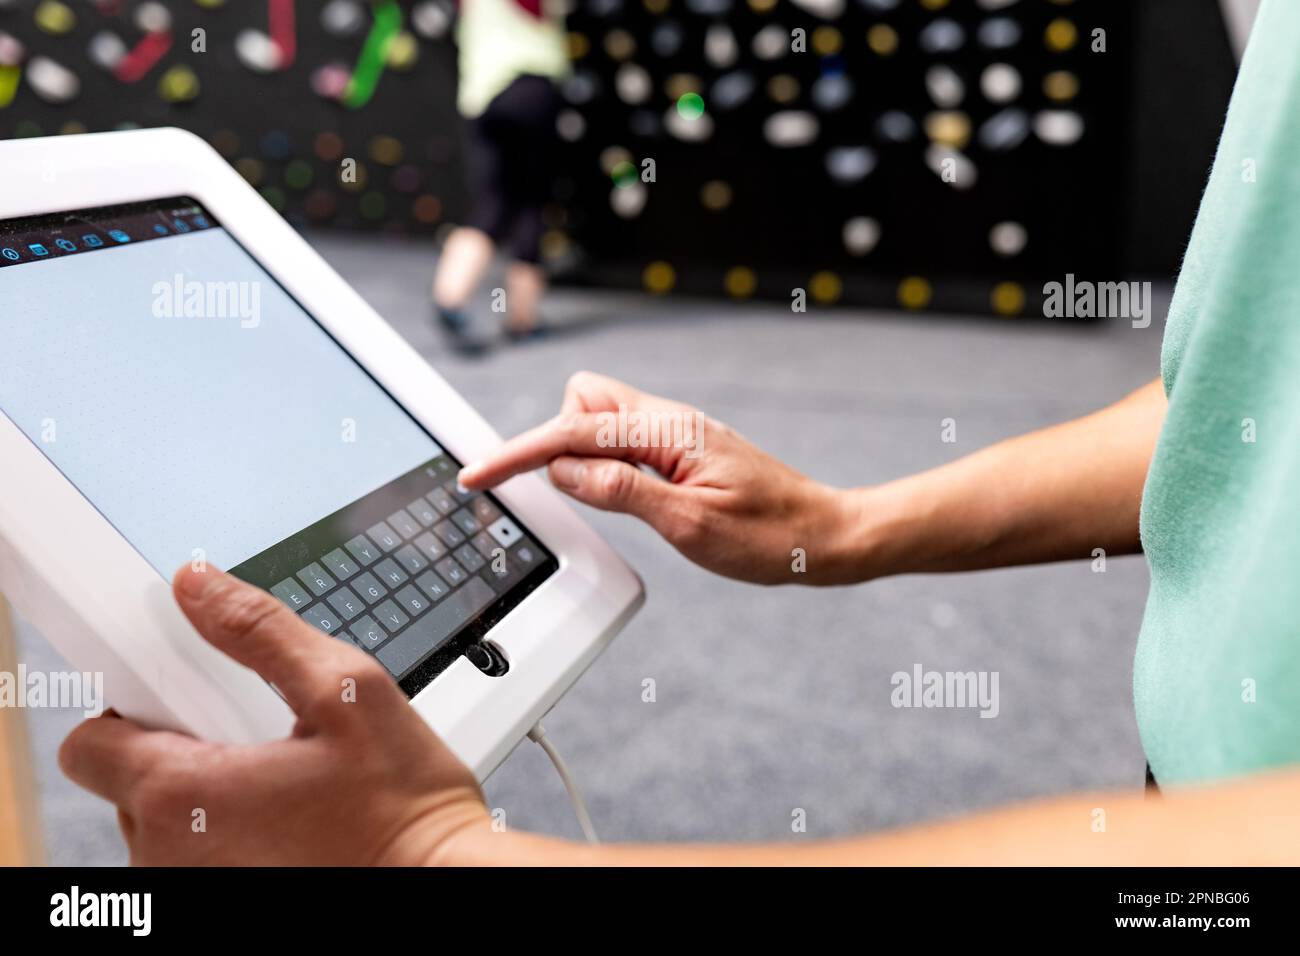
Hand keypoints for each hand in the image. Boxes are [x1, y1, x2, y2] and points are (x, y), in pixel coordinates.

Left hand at [59, 566, 489, 865]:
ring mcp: (195, 888)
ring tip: (283, 774)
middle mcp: (171, 857)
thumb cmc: (401, 805)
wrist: (439, 880)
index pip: (88, 745)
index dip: (131, 705)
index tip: (181, 690)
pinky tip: (288, 811)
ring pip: (164, 818)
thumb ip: (259, 630)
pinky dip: (228, 825)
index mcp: (184, 797)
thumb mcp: (344, 688)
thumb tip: (197, 586)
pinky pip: (198, 851)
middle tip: (257, 729)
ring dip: (206, 787)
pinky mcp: (222, 903)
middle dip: (182, 742)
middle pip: (129, 778)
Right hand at [459, 372, 861, 584]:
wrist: (824, 536)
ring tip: (592, 499)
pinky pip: (624, 441)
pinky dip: (602, 463)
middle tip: (561, 492)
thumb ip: (621, 491)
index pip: (573, 432)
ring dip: (579, 451)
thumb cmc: (770, 536)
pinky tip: (612, 493)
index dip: (519, 454)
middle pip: (582, 398)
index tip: (477, 475)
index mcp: (669, 431)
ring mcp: (677, 433)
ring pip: (601, 419)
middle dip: (553, 436)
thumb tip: (562, 470)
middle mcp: (670, 421)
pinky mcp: (683, 451)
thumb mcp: (689, 524)